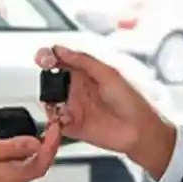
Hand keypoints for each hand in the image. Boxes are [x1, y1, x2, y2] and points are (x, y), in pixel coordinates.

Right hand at [0, 125, 61, 181]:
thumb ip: (13, 146)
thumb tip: (36, 143)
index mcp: (11, 176)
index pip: (42, 161)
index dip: (53, 144)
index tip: (56, 127)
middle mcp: (10, 180)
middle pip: (40, 163)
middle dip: (50, 145)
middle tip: (54, 125)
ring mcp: (3, 177)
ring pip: (31, 163)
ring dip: (40, 147)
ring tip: (43, 129)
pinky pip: (19, 162)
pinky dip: (26, 149)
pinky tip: (24, 138)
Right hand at [34, 45, 174, 177]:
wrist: (138, 130)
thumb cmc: (131, 102)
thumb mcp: (108, 74)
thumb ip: (84, 61)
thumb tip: (62, 50)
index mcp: (87, 74)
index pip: (62, 61)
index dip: (50, 57)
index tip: (44, 57)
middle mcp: (78, 90)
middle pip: (51, 81)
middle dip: (46, 81)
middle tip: (49, 82)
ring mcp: (75, 108)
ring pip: (50, 102)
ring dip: (50, 101)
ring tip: (59, 103)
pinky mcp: (73, 127)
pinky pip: (55, 123)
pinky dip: (55, 120)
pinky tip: (64, 118)